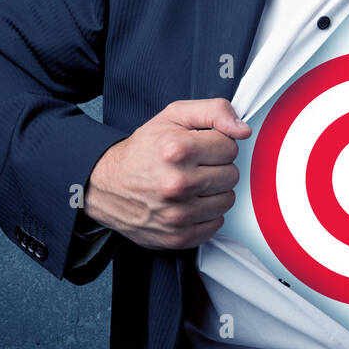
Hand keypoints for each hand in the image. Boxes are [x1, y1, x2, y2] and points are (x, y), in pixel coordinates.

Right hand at [83, 98, 250, 249]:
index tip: (202, 146)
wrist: (106, 184)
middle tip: (195, 165)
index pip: (230, 147)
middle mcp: (177, 184)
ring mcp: (177, 214)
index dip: (217, 144)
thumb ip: (214, 112)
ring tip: (192, 184)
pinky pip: (215, 224)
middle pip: (231, 175)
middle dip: (216, 167)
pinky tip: (189, 203)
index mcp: (177, 150)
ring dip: (213, 191)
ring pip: (226, 200)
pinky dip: (206, 214)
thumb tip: (242, 129)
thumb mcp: (174, 116)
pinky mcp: (177, 237)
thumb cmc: (142, 150)